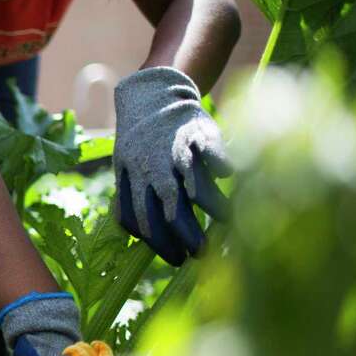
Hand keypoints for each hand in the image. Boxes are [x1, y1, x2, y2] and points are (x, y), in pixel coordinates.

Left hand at [113, 66, 231, 265]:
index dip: (159, 241)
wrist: (150, 95)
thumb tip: (137, 236)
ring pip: (191, 180)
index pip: (141, 218)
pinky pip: (208, 147)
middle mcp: (152, 167)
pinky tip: (230, 174)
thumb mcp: (126, 169)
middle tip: (201, 253)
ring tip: (227, 220)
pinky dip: (219, 159)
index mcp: (132, 179)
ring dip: (210, 203)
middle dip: (184, 233)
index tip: (176, 259)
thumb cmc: (142, 144)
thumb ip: (131, 199)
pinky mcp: (195, 131)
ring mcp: (174, 149)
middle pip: (167, 206)